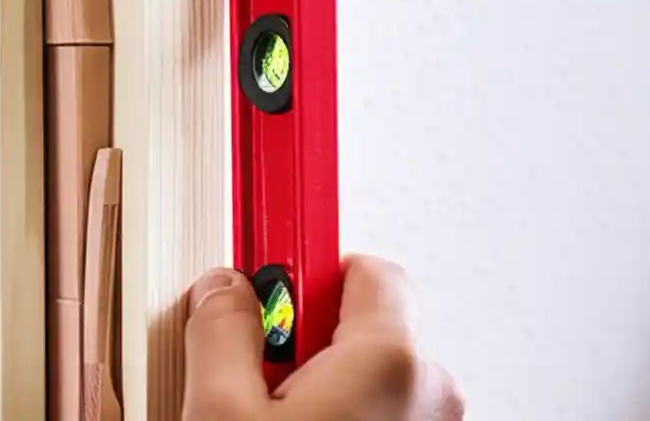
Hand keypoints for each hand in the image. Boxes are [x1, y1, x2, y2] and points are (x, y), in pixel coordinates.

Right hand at [183, 256, 463, 420]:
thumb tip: (223, 291)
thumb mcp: (220, 413)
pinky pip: (378, 404)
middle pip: (360, 317)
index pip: (361, 264)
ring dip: (320, 378)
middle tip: (255, 372)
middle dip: (304, 333)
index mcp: (389, 359)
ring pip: (366, 368)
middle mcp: (429, 389)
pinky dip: (340, 407)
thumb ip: (221, 331)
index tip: (272, 245)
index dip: (300, 259)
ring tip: (272, 414)